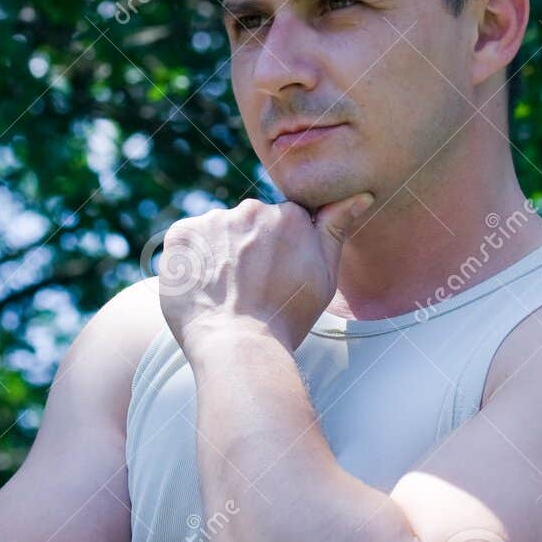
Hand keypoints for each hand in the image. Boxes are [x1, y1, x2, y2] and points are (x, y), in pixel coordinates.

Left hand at [156, 193, 373, 356]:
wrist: (240, 346)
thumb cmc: (287, 317)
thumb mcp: (325, 275)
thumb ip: (336, 228)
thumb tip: (360, 195)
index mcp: (288, 215)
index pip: (277, 223)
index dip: (274, 253)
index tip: (271, 278)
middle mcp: (252, 209)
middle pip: (246, 225)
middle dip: (245, 250)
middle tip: (247, 289)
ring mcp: (213, 220)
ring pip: (216, 233)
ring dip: (218, 254)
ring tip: (223, 293)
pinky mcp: (181, 234)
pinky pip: (187, 242)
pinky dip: (191, 261)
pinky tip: (202, 288)